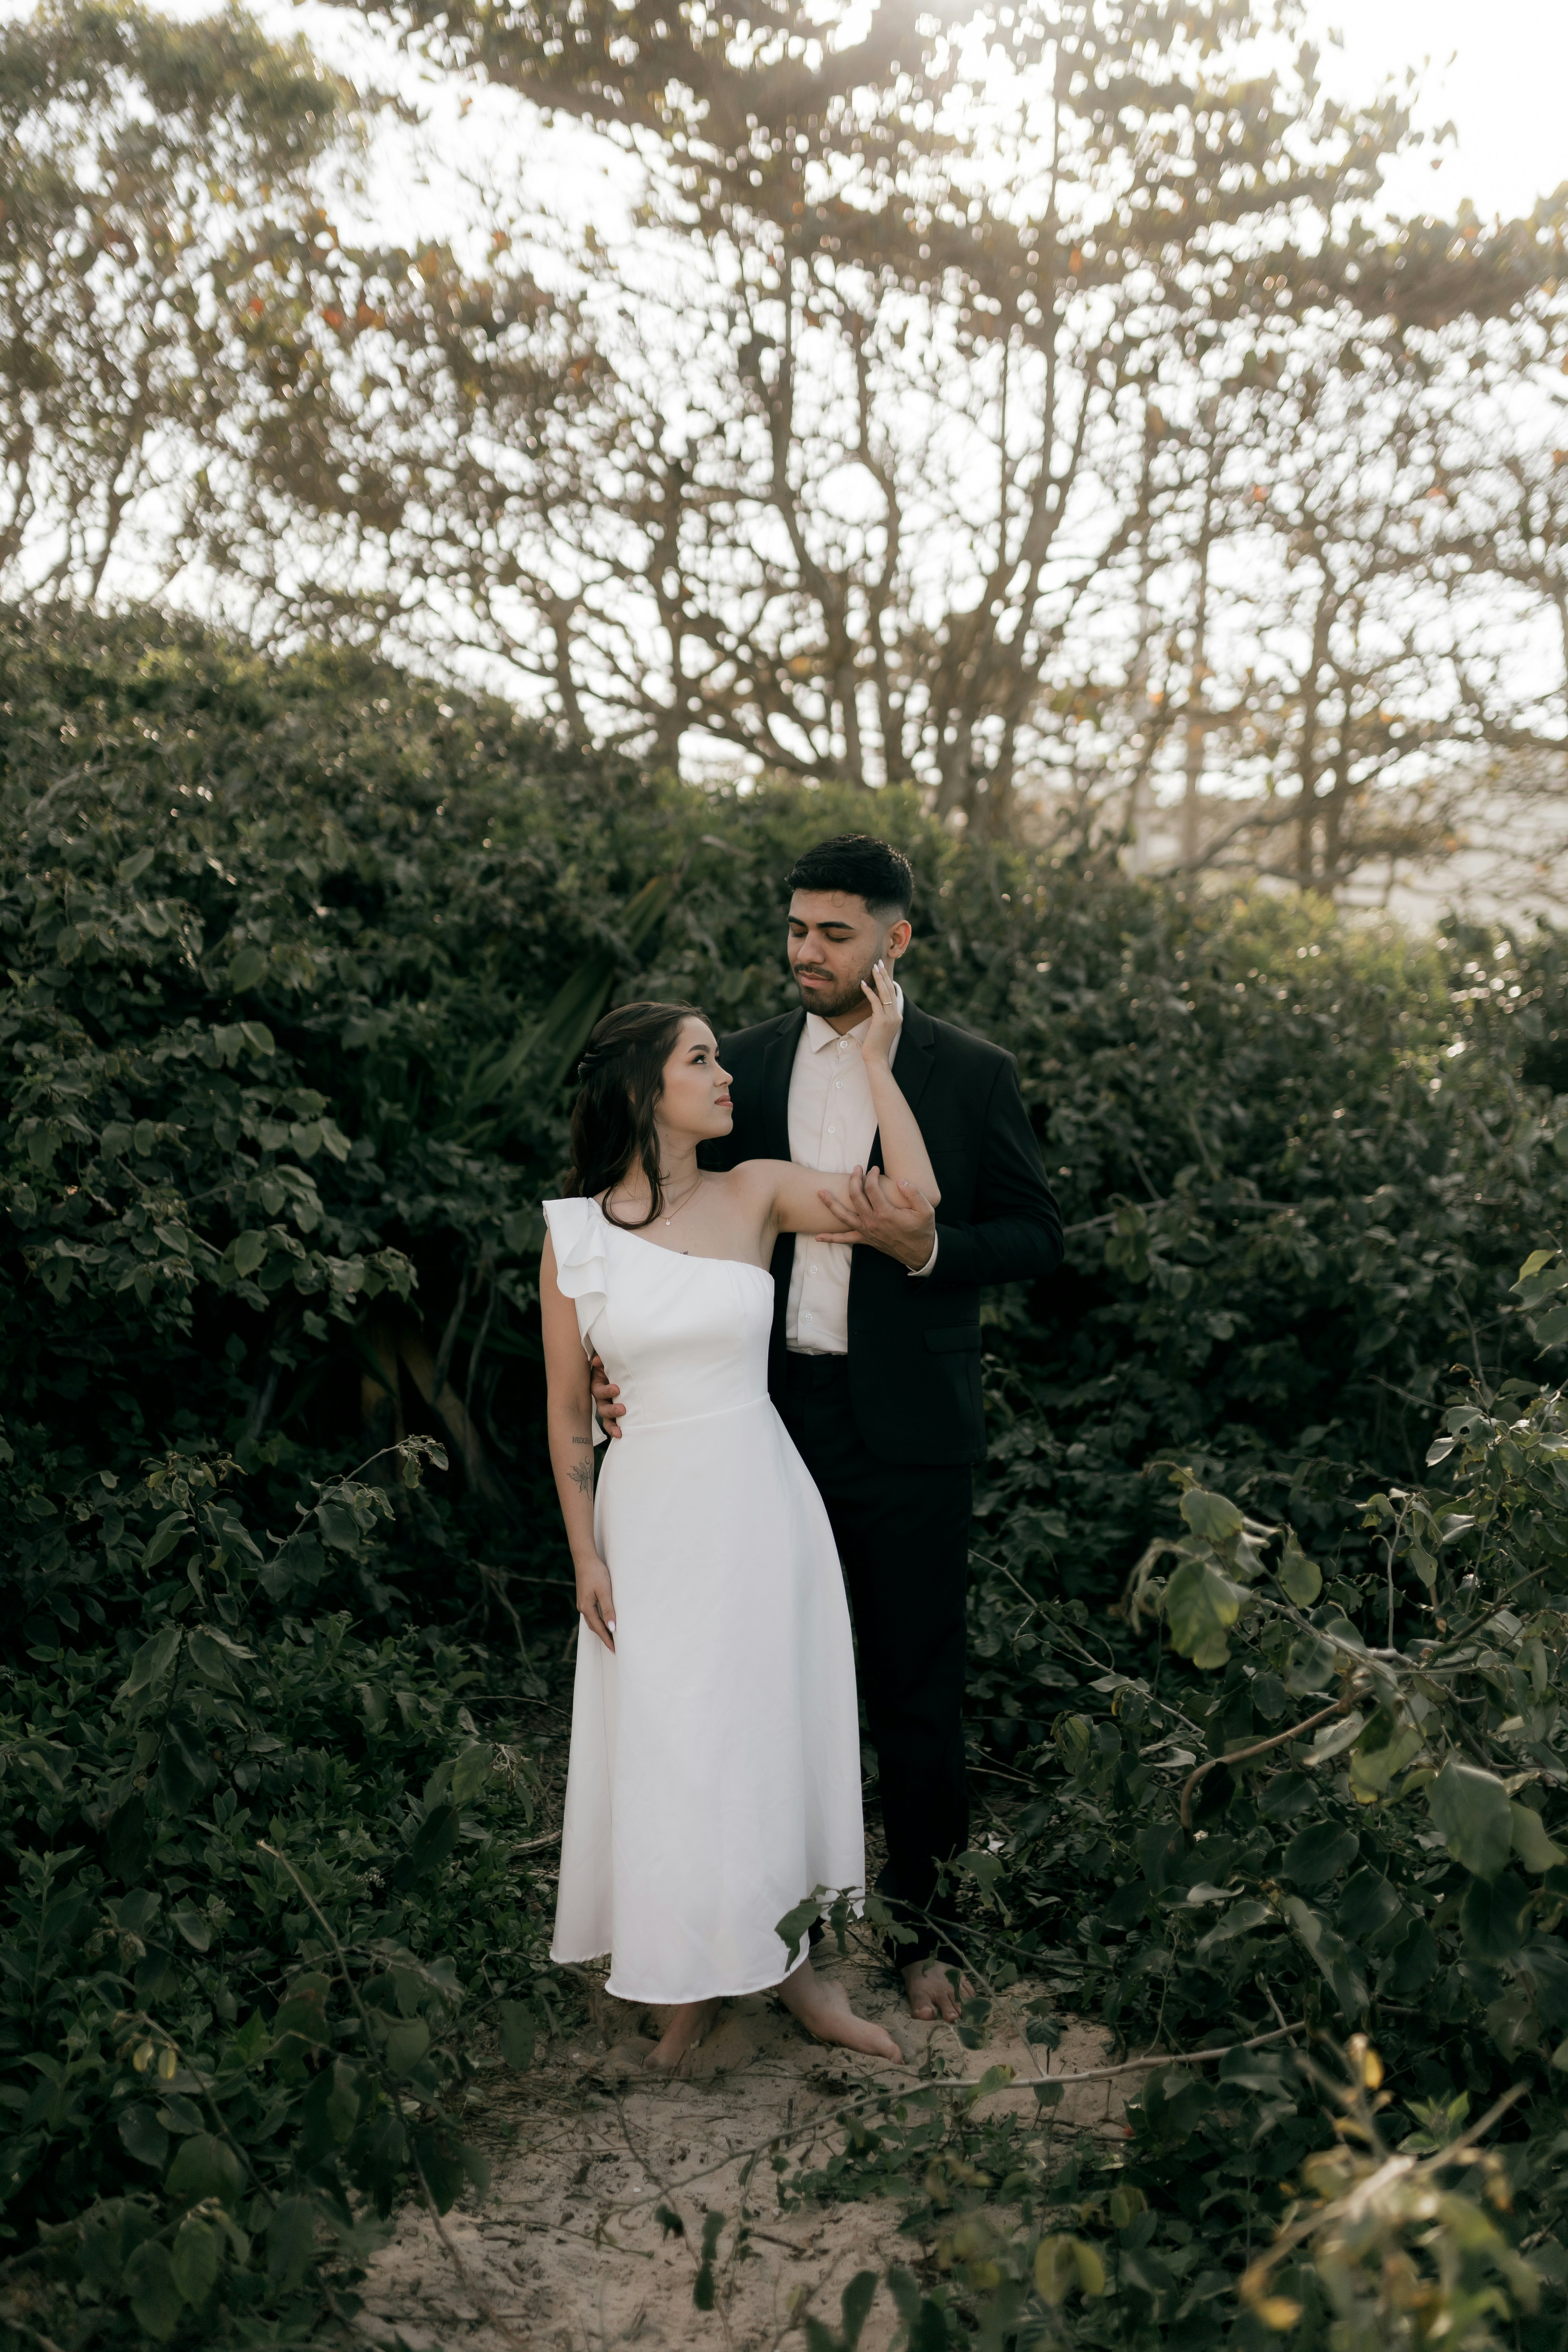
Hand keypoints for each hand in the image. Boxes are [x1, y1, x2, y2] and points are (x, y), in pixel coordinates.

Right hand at [576, 1555, 616, 1651]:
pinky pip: (592, 1613)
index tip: (615, 1650)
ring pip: (593, 1620)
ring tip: (611, 1637)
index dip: (608, 1639)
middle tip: (615, 1647)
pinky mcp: (585, 1597)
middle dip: (605, 1637)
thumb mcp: (604, 1591)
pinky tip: (605, 1620)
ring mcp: (582, 1602)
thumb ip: (608, 1610)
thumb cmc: (596, 1573)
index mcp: (587, 1608)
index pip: (599, 1629)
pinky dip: (599, 1620)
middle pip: (595, 1627)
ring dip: (601, 1629)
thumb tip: (612, 1628)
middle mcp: (582, 1607)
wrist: (585, 1558)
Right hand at [589, 1350, 623, 1438]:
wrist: (621, 1369)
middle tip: (622, 1409)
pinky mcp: (616, 1413)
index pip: (598, 1390)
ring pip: (607, 1419)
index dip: (606, 1391)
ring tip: (620, 1430)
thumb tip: (597, 1361)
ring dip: (613, 1424)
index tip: (616, 1389)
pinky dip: (615, 1430)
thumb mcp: (606, 1361)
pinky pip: (614, 1424)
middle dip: (611, 1410)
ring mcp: (609, 1406)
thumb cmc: (611, 1365)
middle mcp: (602, 1398)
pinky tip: (621, 1436)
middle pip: (602, 1408)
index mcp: (598, 1385)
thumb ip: (601, 1359)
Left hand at [815, 1165, 936, 1269]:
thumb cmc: (922, 1230)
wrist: (920, 1253)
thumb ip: (914, 1193)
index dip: (872, 1175)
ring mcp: (867, 1231)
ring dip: (831, 1204)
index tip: (875, 1169)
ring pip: (843, 1216)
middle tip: (856, 1168)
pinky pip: (845, 1239)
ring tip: (820, 1193)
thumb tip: (900, 1180)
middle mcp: (872, 1222)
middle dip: (853, 1180)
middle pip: (855, 1197)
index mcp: (886, 1213)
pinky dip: (831, 1238)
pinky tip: (818, 1237)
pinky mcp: (865, 1239)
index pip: (872, 1188)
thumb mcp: (926, 1210)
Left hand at [859, 957, 902, 1064]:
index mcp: (897, 1016)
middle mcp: (896, 1015)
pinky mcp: (881, 1021)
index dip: (887, 981)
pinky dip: (869, 992)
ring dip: (878, 979)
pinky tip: (862, 984)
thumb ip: (881, 1017)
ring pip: (885, 993)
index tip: (882, 970)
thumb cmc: (876, 1046)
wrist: (877, 1059)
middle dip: (884, 975)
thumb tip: (875, 1007)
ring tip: (873, 967)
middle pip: (890, 990)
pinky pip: (875, 1002)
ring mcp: (890, 1018)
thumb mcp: (881, 1028)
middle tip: (878, 962)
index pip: (893, 994)